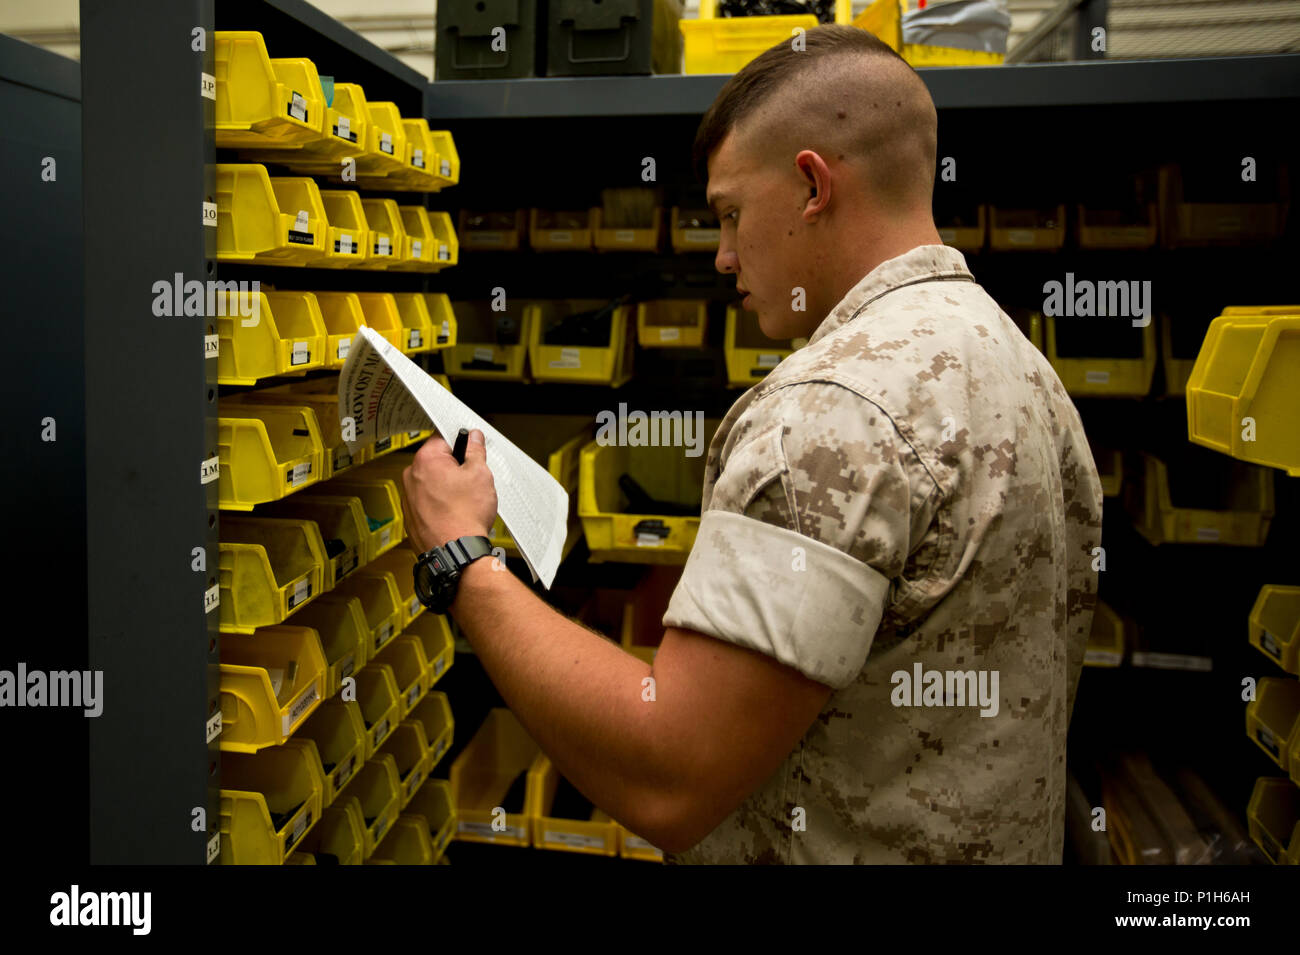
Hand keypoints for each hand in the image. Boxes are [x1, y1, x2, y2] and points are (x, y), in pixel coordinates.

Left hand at [401, 429, 497, 555]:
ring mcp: (408, 499)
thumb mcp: (480, 474)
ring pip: (432, 483)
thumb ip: (475, 451)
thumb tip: (473, 438)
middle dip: (454, 468)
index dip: (461, 444)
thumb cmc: (465, 516)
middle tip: (472, 480)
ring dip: (447, 487)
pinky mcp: (411, 517)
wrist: (455, 553)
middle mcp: (411, 477)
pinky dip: (440, 505)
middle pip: (436, 462)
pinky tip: (456, 513)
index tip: (471, 451)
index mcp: (425, 460)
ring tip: (465, 501)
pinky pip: (428, 502)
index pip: (442, 438)